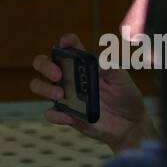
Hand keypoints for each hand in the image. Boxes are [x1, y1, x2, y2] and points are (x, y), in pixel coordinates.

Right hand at [31, 32, 158, 153]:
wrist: (128, 125)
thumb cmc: (126, 97)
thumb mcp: (123, 81)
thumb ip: (113, 70)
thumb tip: (101, 62)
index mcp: (83, 65)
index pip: (70, 47)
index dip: (65, 42)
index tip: (65, 43)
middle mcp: (69, 77)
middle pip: (44, 64)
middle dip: (45, 65)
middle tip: (57, 74)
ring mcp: (64, 96)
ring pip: (39, 86)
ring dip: (44, 88)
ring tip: (59, 95)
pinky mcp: (65, 114)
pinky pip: (51, 113)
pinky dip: (56, 115)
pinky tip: (69, 117)